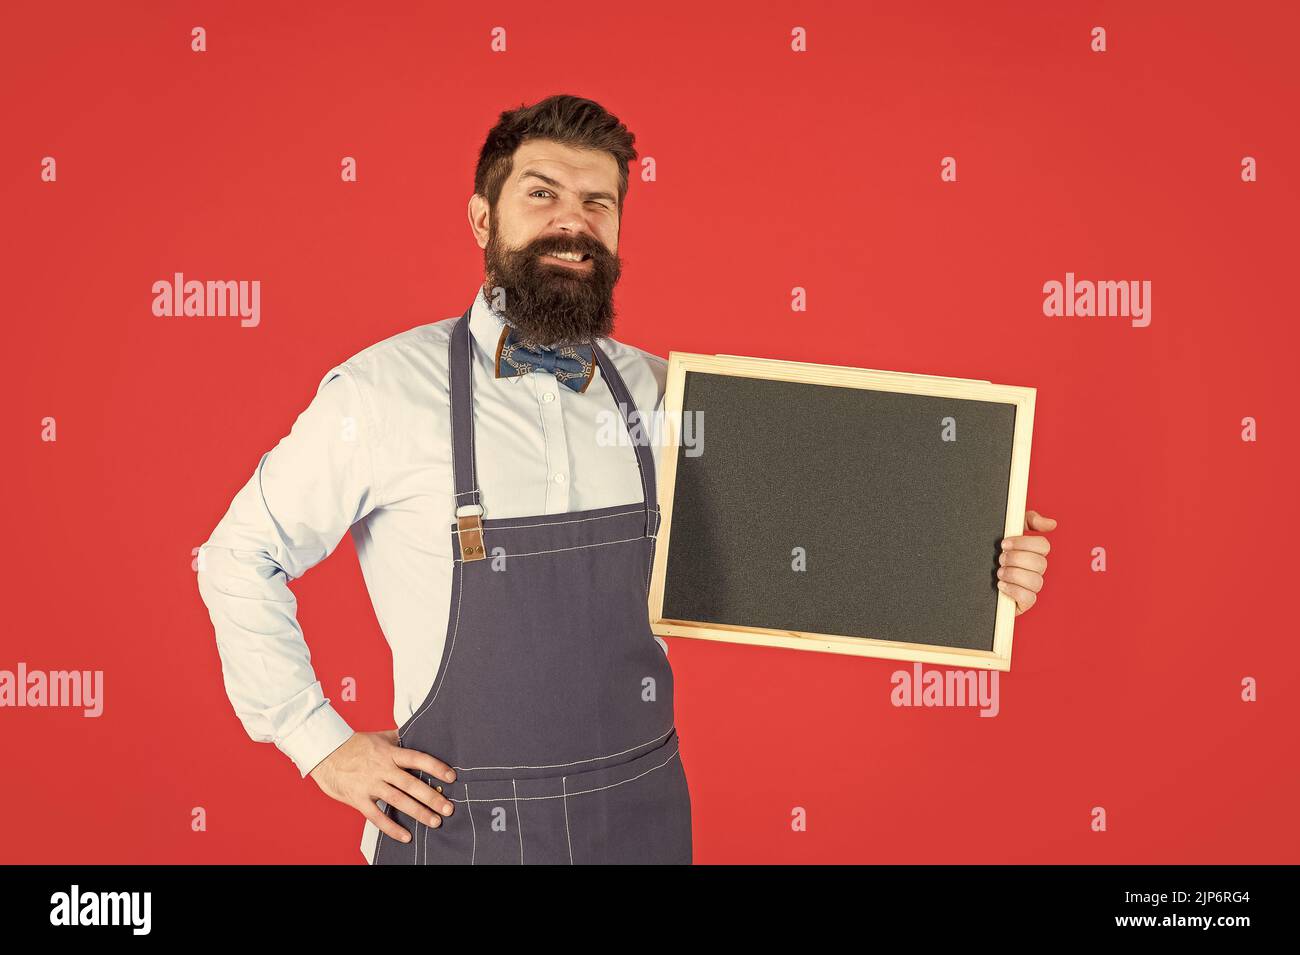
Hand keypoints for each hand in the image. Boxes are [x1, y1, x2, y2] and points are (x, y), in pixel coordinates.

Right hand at [309, 729, 456, 844]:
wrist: (325, 752)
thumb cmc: (355, 744)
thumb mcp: (380, 736)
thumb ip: (400, 738)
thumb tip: (419, 730)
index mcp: (390, 753)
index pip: (418, 759)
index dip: (435, 767)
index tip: (452, 777)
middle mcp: (382, 769)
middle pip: (411, 784)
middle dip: (432, 797)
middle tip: (449, 809)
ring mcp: (370, 785)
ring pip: (398, 801)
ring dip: (418, 812)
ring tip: (435, 822)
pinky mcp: (359, 799)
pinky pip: (377, 816)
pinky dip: (391, 828)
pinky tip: (406, 836)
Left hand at [997, 509, 1056, 615]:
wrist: (970, 575)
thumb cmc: (991, 550)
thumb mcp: (1006, 529)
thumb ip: (1028, 520)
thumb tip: (1051, 524)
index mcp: (1034, 552)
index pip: (1043, 546)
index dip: (1024, 543)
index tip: (1004, 543)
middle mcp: (1036, 570)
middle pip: (1040, 563)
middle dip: (1016, 559)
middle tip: (999, 558)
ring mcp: (1031, 587)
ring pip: (1036, 582)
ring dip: (1014, 575)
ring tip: (999, 572)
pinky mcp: (1024, 603)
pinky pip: (1029, 599)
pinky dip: (1014, 591)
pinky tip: (1001, 586)